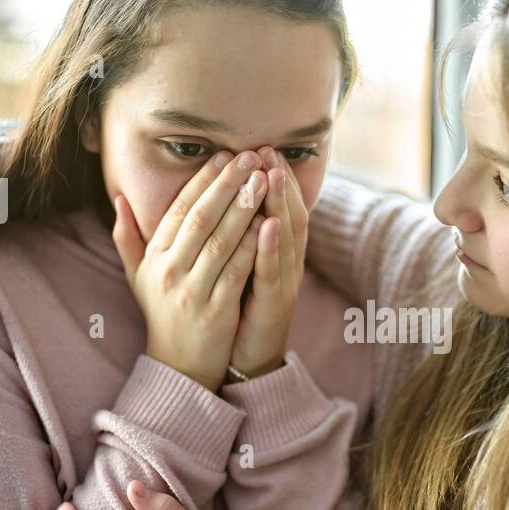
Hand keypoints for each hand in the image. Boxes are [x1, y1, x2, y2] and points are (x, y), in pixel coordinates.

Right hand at [111, 150, 266, 390]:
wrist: (178, 367)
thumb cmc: (163, 315)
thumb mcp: (139, 277)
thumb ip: (128, 238)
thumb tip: (119, 198)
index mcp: (154, 259)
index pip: (179, 210)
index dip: (202, 181)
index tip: (224, 156)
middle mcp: (169, 272)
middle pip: (200, 219)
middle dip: (226, 184)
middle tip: (249, 157)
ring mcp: (192, 292)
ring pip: (220, 241)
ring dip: (244, 208)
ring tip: (263, 181)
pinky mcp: (216, 312)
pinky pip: (237, 272)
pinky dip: (252, 246)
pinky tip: (268, 224)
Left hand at [228, 147, 309, 378]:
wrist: (245, 359)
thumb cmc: (237, 310)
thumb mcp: (235, 267)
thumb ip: (232, 235)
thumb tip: (220, 200)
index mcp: (275, 252)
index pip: (278, 207)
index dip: (274, 178)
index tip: (261, 149)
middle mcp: (286, 263)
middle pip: (288, 214)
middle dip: (279, 181)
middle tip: (269, 151)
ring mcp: (284, 283)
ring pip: (285, 238)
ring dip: (279, 204)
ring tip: (272, 174)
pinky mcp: (275, 304)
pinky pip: (273, 272)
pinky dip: (270, 247)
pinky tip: (267, 224)